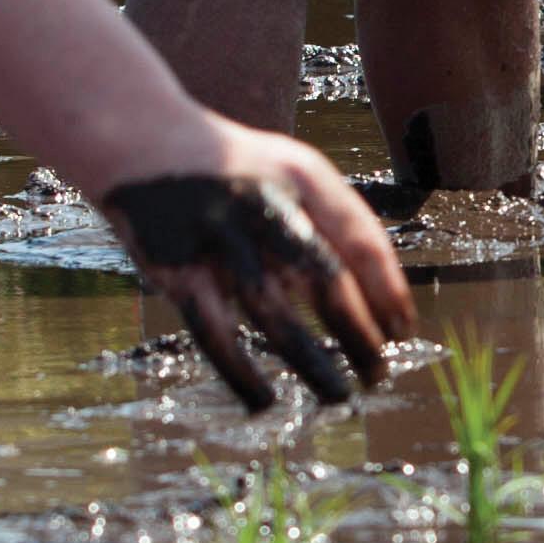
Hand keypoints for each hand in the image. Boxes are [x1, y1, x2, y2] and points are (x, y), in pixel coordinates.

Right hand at [101, 128, 410, 410]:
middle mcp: (263, 203)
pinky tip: (264, 401)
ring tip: (339, 397)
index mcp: (302, 177)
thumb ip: (332, 220)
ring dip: (312, 363)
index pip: (362, 241)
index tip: (403, 332)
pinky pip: (215, 333)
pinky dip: (241, 373)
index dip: (389, 292)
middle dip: (360, 335)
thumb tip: (378, 300)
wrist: (140, 141)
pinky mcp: (176, 268)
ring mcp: (217, 237)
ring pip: (274, 314)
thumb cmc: (234, 169)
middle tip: (378, 375)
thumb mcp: (289, 170)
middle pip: (326, 280)